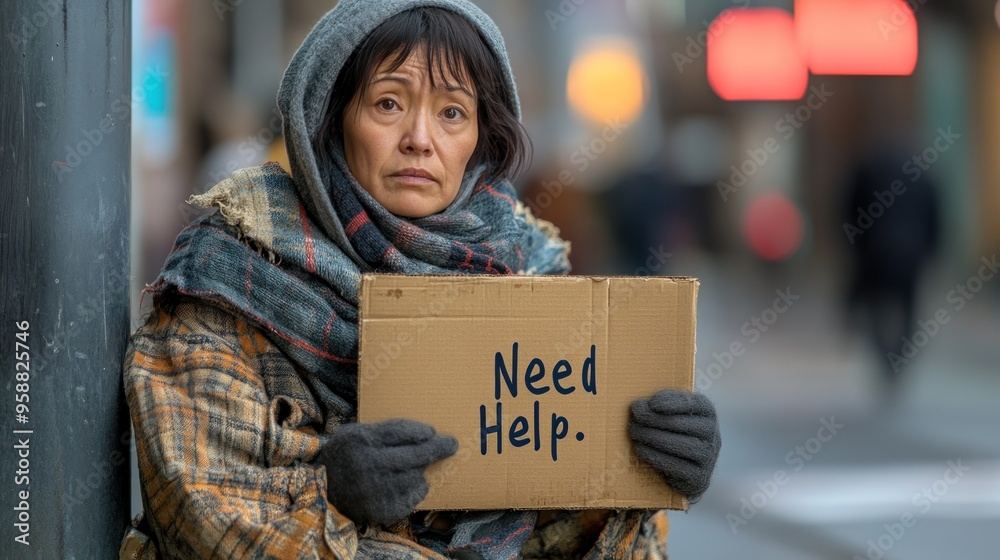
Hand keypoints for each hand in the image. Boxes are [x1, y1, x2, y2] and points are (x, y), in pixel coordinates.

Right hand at [314, 418, 457, 525]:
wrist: (323, 491)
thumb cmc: (346, 455)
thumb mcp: (355, 433)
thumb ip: (384, 430)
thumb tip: (425, 431)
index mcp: (360, 441)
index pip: (398, 432)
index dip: (418, 431)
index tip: (432, 431)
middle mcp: (368, 465)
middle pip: (412, 456)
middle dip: (436, 448)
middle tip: (451, 444)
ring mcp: (375, 490)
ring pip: (414, 477)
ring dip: (420, 471)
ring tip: (414, 468)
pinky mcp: (382, 509)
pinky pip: (412, 497)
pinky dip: (414, 490)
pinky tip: (405, 485)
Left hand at [629, 389, 720, 502]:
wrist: (684, 472)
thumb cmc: (674, 434)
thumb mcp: (672, 414)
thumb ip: (659, 405)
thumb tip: (640, 407)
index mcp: (707, 412)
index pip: (694, 404)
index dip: (673, 403)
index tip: (652, 403)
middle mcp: (713, 434)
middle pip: (684, 424)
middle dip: (655, 420)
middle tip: (634, 419)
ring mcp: (708, 457)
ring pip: (682, 445)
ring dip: (654, 438)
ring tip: (635, 433)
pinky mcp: (699, 477)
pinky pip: (677, 466)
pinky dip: (656, 456)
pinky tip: (640, 448)